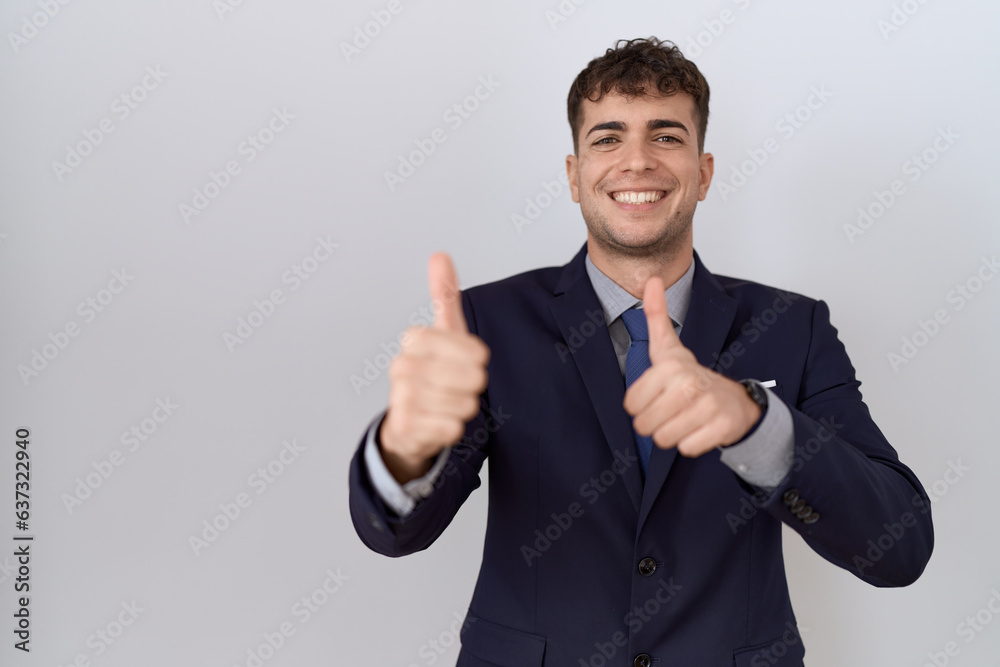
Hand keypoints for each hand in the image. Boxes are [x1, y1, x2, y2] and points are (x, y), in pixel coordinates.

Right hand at [379, 253, 490, 482]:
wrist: (408, 423)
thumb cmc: (431, 373)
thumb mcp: (443, 333)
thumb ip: (443, 295)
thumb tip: (440, 255)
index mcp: (415, 340)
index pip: (472, 349)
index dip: (478, 358)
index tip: (473, 360)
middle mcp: (402, 366)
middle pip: (471, 378)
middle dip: (473, 385)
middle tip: (459, 385)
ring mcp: (401, 398)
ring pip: (464, 404)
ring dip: (463, 407)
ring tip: (447, 403)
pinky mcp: (405, 427)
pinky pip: (452, 428)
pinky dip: (453, 427)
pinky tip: (439, 421)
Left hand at [622, 277, 760, 456]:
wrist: (736, 401)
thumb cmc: (692, 376)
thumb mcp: (669, 347)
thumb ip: (656, 315)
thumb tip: (651, 279)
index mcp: (670, 366)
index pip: (631, 406)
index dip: (641, 407)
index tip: (658, 396)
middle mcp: (690, 384)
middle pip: (645, 425)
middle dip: (655, 424)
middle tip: (672, 411)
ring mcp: (708, 406)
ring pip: (664, 439)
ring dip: (672, 434)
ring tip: (685, 418)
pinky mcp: (722, 427)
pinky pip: (687, 448)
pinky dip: (691, 443)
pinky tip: (700, 428)